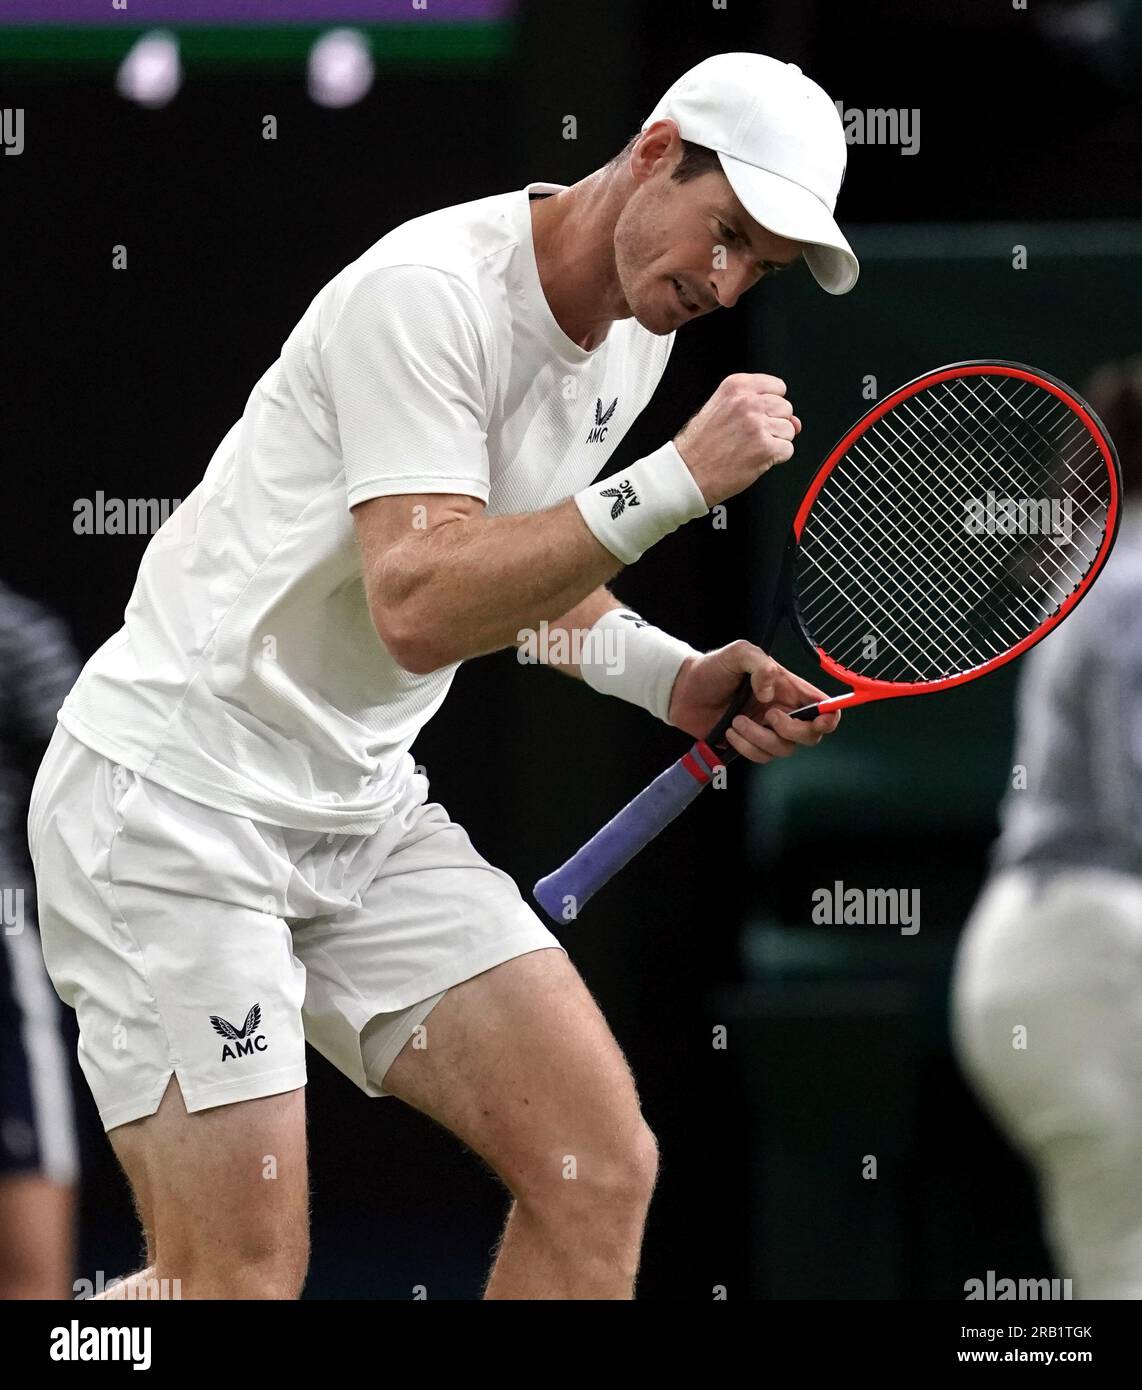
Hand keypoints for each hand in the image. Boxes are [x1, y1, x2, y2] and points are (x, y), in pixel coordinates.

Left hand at [667, 640, 839, 763]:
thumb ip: (760, 665)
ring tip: (736, 721)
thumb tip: (771, 695)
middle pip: (812, 735)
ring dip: (760, 738)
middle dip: (793, 731)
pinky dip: (746, 748)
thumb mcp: (739, 653)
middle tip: (769, 716)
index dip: (830, 717)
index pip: (824, 706)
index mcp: (789, 688)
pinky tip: (730, 731)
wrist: (683, 690)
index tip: (819, 719)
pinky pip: (762, 757)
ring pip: (784, 749)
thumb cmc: (713, 668)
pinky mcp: (751, 745)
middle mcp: (783, 711)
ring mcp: (767, 730)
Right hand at [673, 373, 801, 507]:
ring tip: (750, 448)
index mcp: (736, 387)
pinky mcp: (766, 448)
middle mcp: (748, 402)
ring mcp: (758, 425)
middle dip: (774, 424)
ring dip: (775, 442)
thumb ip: (758, 407)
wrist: (687, 473)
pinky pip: (788, 450)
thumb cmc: (699, 446)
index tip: (758, 416)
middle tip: (750, 436)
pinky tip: (755, 459)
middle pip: (786, 408)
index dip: (771, 405)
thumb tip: (794, 420)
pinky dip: (775, 458)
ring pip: (789, 430)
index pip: (778, 387)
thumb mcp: (721, 410)